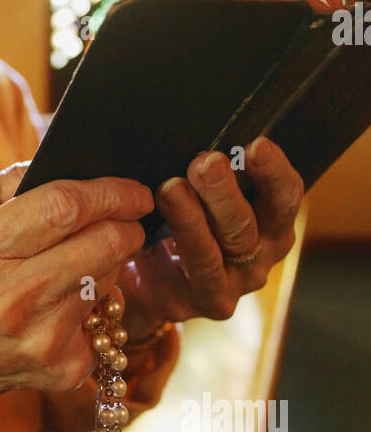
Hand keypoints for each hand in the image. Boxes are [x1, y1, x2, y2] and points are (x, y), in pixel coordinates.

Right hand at [0, 162, 151, 411]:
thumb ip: (3, 187)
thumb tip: (63, 164)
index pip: (63, 207)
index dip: (109, 192)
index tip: (132, 188)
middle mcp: (5, 298)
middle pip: (103, 243)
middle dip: (127, 222)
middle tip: (130, 215)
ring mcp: (37, 339)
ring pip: (109, 277)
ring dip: (111, 260)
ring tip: (86, 257)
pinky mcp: (62, 368)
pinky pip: (103, 318)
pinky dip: (95, 303)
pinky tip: (69, 304)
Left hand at [116, 137, 304, 336]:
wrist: (147, 278)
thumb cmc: (175, 223)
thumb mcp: (195, 192)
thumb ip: (205, 169)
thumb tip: (196, 132)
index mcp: (271, 217)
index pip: (284, 192)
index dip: (274, 168)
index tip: (256, 143)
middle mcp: (265, 248)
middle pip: (259, 216)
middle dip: (229, 187)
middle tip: (207, 161)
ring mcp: (243, 278)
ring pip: (231, 240)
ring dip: (202, 210)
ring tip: (174, 185)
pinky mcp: (217, 299)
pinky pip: (203, 265)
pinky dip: (185, 234)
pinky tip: (165, 208)